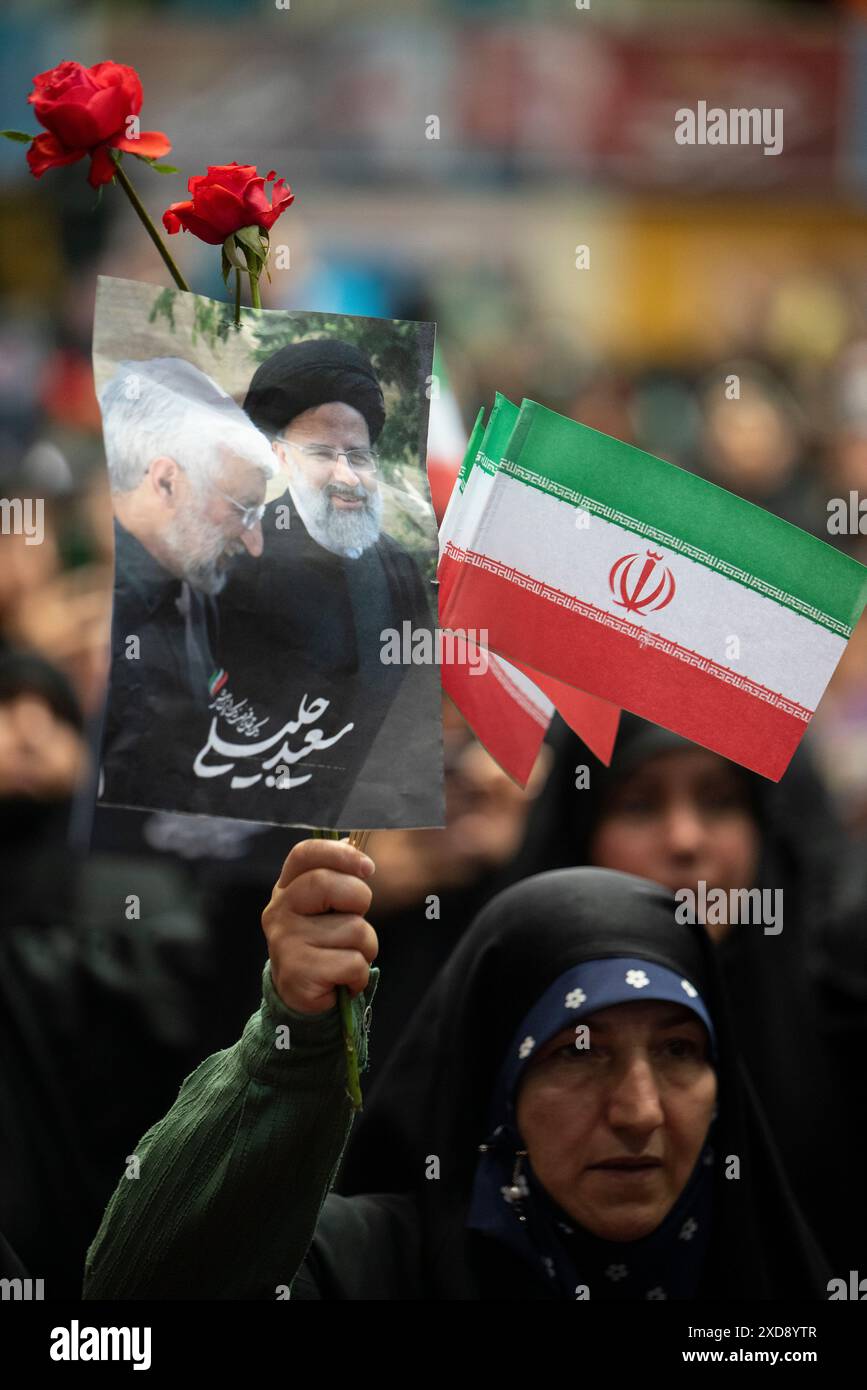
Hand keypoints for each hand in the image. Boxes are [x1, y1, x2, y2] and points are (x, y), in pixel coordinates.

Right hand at [262, 838, 377, 1015]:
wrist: (300, 997)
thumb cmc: (321, 944)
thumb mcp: (325, 908)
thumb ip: (336, 876)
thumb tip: (351, 841)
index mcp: (287, 888)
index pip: (306, 854)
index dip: (340, 854)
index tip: (367, 868)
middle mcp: (279, 910)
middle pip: (329, 884)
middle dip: (360, 901)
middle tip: (355, 920)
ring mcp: (285, 941)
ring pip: (353, 929)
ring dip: (365, 948)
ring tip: (345, 957)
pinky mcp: (298, 972)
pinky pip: (353, 963)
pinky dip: (359, 975)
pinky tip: (343, 980)